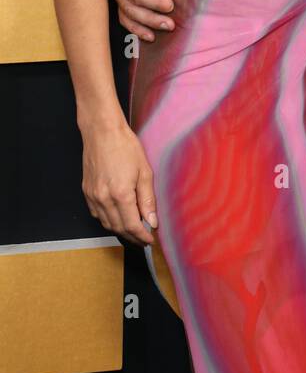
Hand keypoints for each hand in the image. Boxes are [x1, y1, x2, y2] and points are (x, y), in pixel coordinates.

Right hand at [81, 119, 157, 245]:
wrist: (102, 132)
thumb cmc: (125, 146)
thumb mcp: (144, 171)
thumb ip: (148, 199)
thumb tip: (152, 221)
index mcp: (121, 194)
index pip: (132, 225)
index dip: (142, 236)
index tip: (150, 240)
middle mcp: (104, 198)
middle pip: (118, 228)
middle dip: (132, 236)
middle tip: (144, 237)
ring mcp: (93, 196)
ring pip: (106, 223)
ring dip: (120, 230)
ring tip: (133, 229)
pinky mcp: (86, 192)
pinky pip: (97, 214)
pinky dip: (108, 220)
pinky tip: (117, 216)